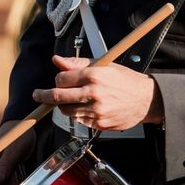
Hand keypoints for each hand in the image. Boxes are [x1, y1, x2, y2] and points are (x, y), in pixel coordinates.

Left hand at [32, 55, 163, 131]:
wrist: (146, 99)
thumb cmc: (125, 80)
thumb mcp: (103, 65)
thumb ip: (77, 64)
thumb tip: (57, 60)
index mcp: (93, 75)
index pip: (62, 79)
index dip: (57, 79)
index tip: (58, 80)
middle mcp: (93, 94)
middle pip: (58, 97)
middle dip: (44, 96)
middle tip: (38, 95)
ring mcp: (96, 111)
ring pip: (67, 111)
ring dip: (62, 106)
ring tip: (67, 100)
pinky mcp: (99, 124)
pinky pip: (79, 120)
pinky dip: (77, 114)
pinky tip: (85, 107)